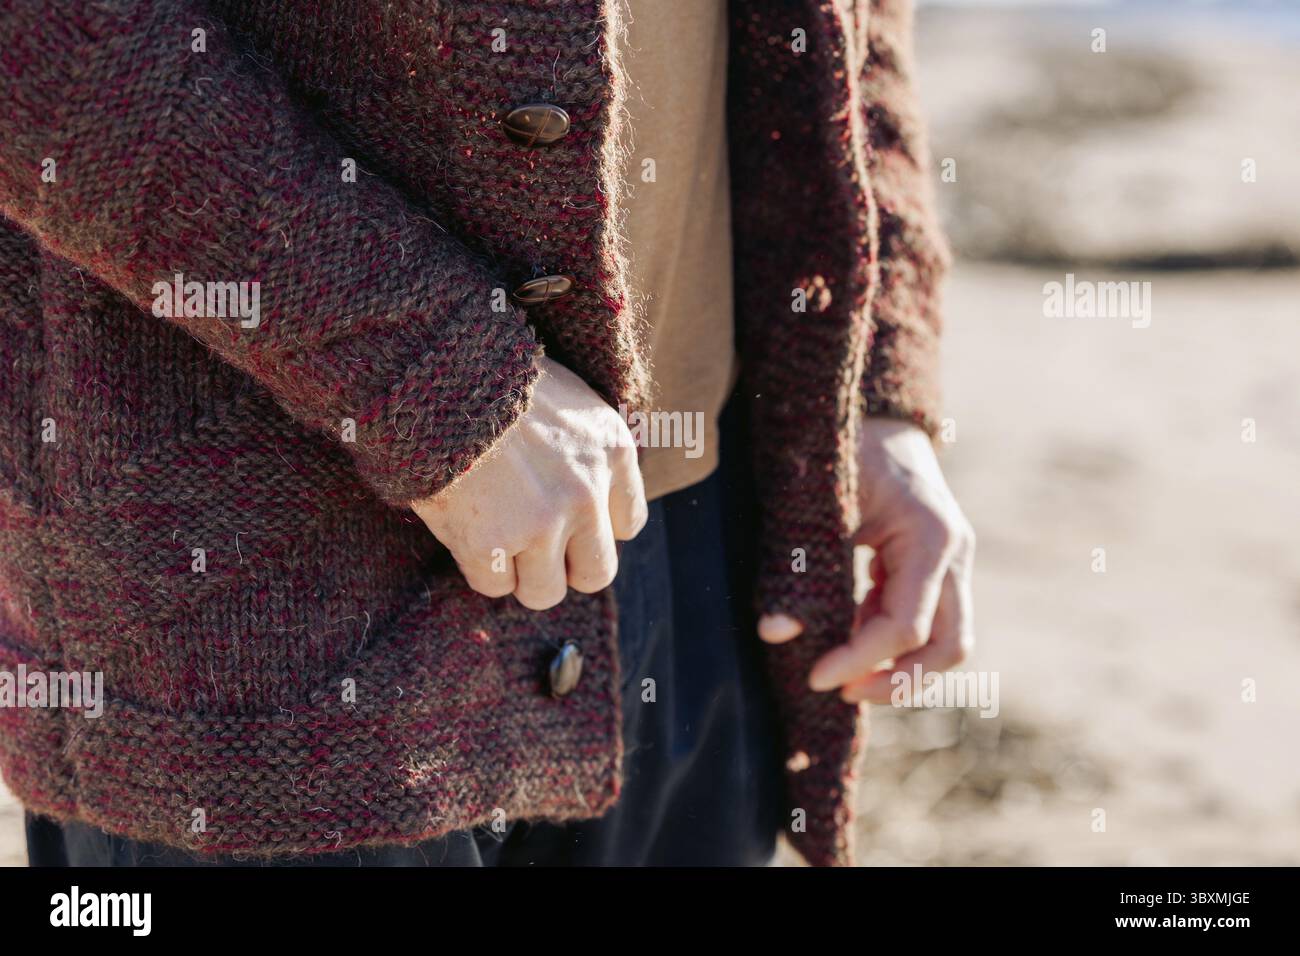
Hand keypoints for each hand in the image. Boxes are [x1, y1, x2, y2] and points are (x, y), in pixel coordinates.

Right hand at [411, 356, 647, 609]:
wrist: (436, 373)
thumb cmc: (495, 382)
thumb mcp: (568, 400)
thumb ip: (587, 451)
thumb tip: (591, 504)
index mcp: (611, 450)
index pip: (627, 525)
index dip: (593, 528)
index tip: (566, 518)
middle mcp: (585, 493)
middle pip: (595, 573)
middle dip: (563, 566)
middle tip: (531, 543)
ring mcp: (539, 522)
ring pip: (544, 591)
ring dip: (519, 573)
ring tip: (495, 536)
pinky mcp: (488, 542)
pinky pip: (493, 586)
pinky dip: (478, 567)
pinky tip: (466, 529)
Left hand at [757, 417, 975, 702]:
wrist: (870, 413)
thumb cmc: (841, 448)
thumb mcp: (815, 504)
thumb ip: (795, 568)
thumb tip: (774, 633)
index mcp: (932, 536)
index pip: (907, 626)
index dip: (861, 659)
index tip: (816, 676)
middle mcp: (954, 553)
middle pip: (948, 648)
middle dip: (897, 681)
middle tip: (840, 692)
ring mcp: (952, 560)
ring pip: (946, 642)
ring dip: (899, 668)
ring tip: (843, 673)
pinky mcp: (934, 566)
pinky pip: (926, 620)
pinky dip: (889, 639)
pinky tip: (846, 634)